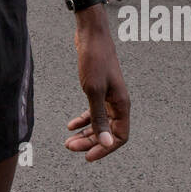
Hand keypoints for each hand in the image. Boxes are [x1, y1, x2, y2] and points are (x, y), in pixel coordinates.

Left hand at [65, 16, 129, 161]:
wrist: (91, 35)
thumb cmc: (95, 59)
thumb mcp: (94, 91)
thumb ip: (99, 118)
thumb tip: (105, 142)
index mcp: (122, 105)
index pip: (119, 137)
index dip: (105, 149)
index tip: (87, 156)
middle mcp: (118, 103)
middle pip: (107, 132)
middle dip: (90, 142)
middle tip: (70, 147)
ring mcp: (109, 96)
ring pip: (99, 123)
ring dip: (85, 133)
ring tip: (68, 140)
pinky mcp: (99, 90)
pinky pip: (94, 111)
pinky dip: (83, 120)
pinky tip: (70, 125)